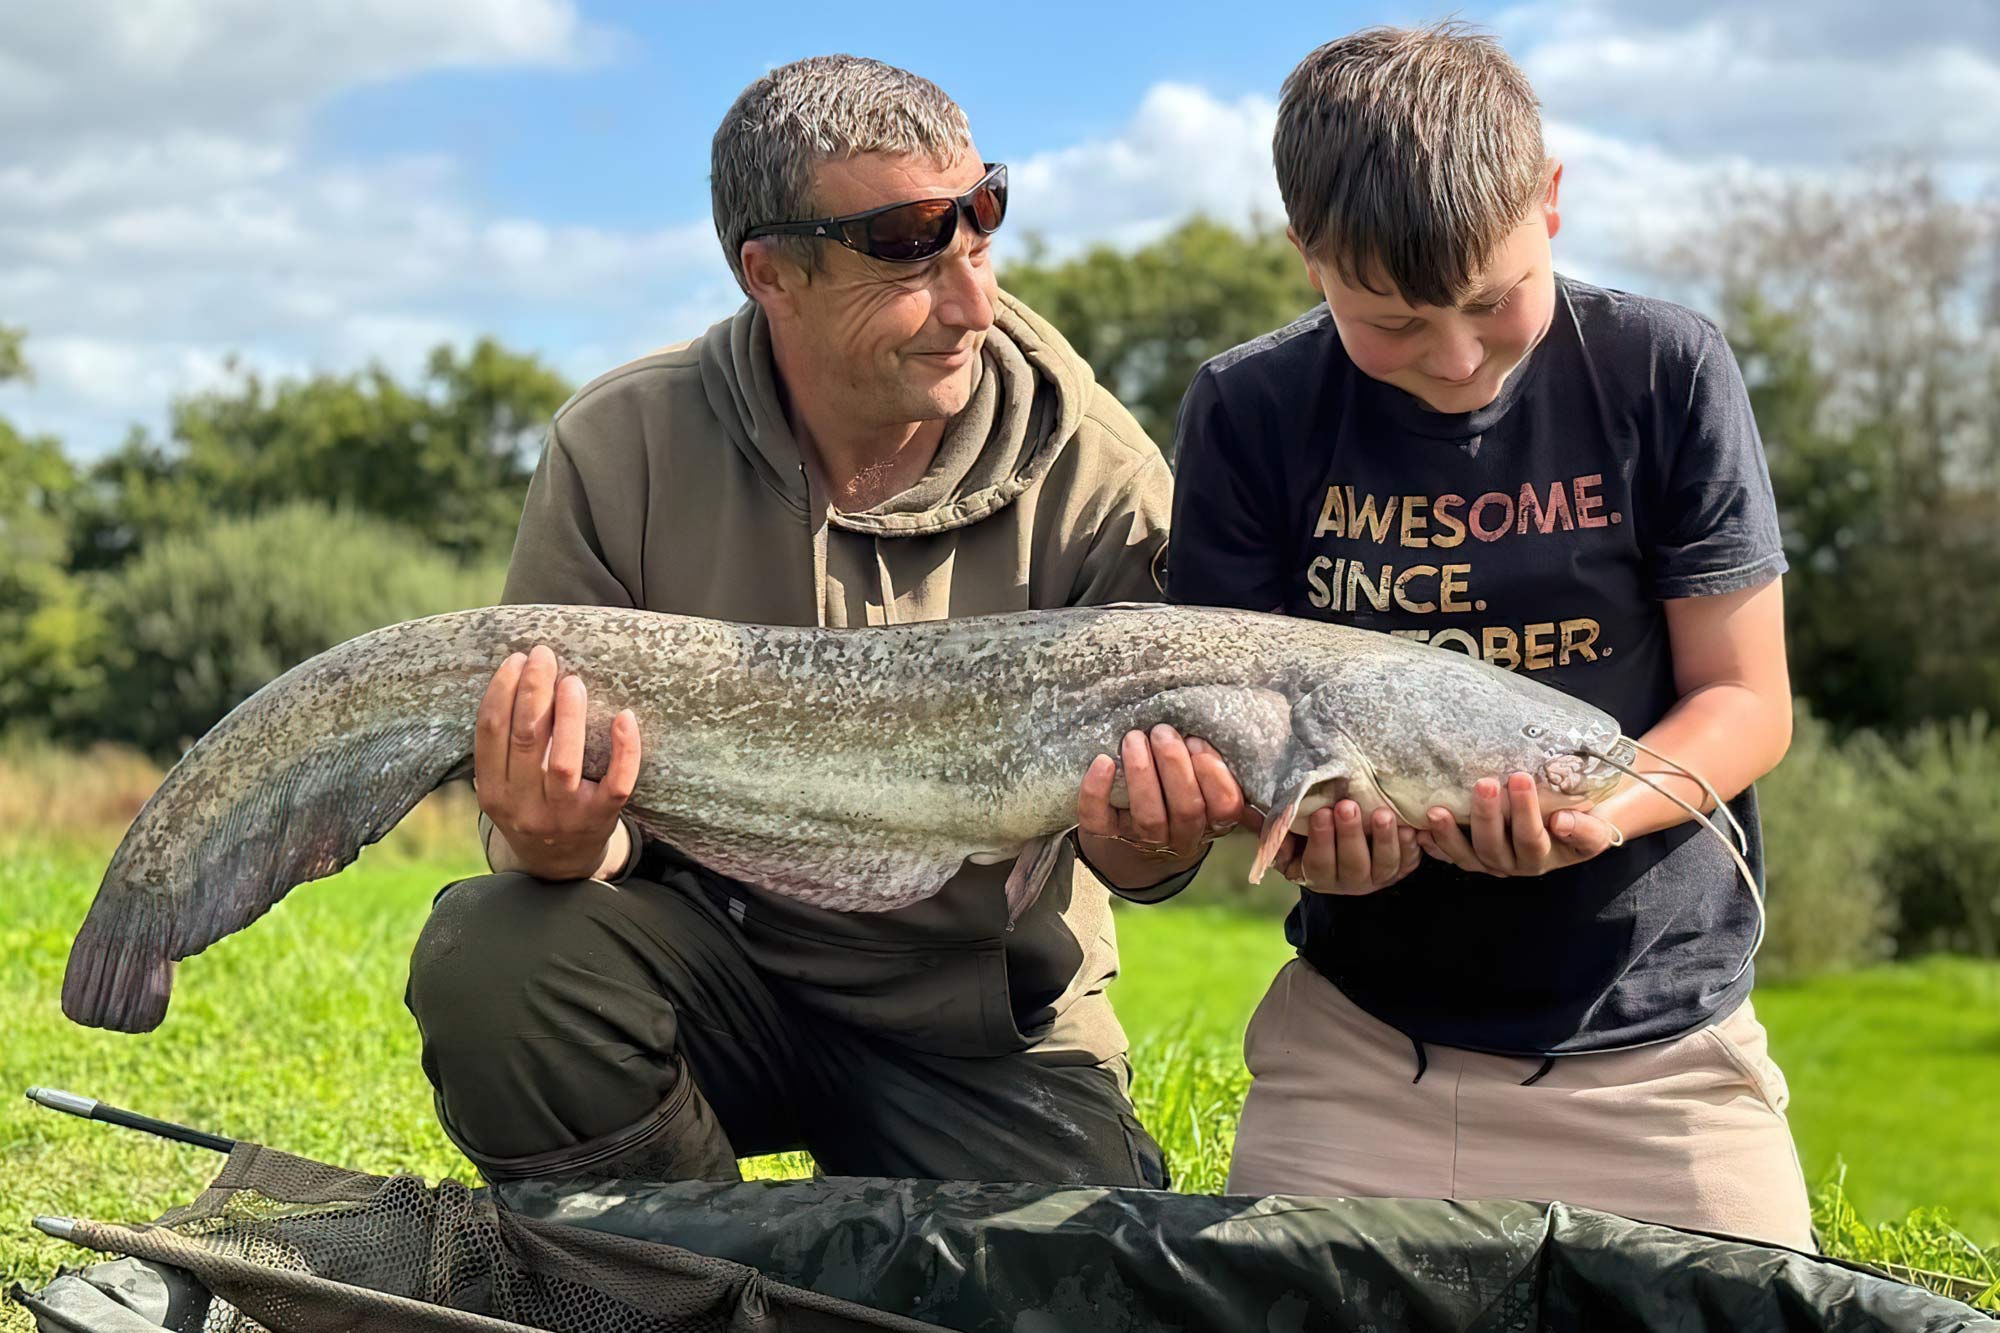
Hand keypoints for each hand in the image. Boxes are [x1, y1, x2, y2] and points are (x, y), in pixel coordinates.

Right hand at [475, 644, 641, 881]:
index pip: (491, 732)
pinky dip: (624, 748)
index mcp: (494, 792)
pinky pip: (618, 782)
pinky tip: (624, 717)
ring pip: (565, 760)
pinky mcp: (602, 818)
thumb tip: (518, 677)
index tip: (516, 660)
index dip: (502, 690)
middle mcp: (525, 805)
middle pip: (526, 739)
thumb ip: (503, 747)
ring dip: (569, 714)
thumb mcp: (503, 786)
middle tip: (544, 655)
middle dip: (533, 690)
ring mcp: (564, 815)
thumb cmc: (531, 808)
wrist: (559, 867)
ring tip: (572, 681)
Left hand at [1077, 727, 1244, 889]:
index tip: (1197, 742)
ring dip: (1142, 772)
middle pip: (1186, 809)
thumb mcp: (1206, 791)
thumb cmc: (1179, 802)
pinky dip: (1096, 791)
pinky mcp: (1108, 836)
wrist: (1139, 848)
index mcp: (1213, 822)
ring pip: (1148, 816)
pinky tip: (1102, 761)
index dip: (1214, 774)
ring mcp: (1145, 841)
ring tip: (1134, 738)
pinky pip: (1099, 820)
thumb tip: (1212, 731)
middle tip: (1162, 732)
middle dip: (1175, 765)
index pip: (1225, 807)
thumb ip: (1213, 769)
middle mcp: (1183, 837)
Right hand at [1256, 799, 1420, 895]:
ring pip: (1383, 865)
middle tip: (1347, 806)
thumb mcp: (1287, 837)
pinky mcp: (1400, 869)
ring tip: (1382, 814)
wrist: (1345, 846)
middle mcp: (1348, 882)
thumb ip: (1272, 828)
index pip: (1318, 862)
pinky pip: (1409, 862)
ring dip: (1384, 840)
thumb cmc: (1309, 837)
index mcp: (1317, 875)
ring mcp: (1377, 878)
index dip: (1320, 839)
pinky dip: (1411, 845)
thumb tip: (1246, 814)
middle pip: (1352, 864)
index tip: (1320, 812)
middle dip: (1350, 834)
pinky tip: (1409, 826)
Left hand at [1416, 772, 1621, 877]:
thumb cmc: (1582, 821)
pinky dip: (1433, 845)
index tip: (1520, 778)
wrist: (1572, 823)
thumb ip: (1584, 829)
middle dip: (1486, 816)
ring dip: (1449, 835)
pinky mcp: (1470, 855)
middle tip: (1483, 783)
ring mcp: (1489, 861)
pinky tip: (1419, 829)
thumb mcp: (1596, 828)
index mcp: (1543, 856)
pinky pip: (1449, 855)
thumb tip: (1561, 822)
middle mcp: (1513, 864)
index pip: (1532, 837)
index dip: (1525, 811)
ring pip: (1466, 856)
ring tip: (1436, 811)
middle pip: (1494, 847)